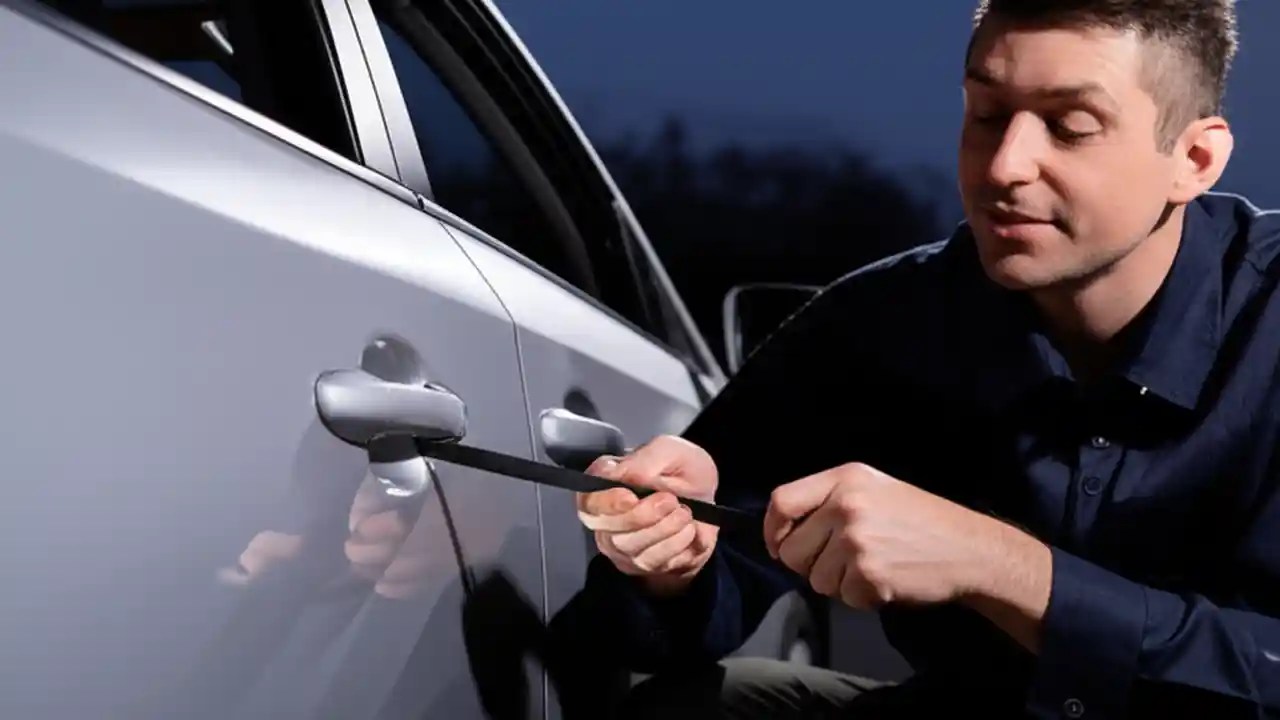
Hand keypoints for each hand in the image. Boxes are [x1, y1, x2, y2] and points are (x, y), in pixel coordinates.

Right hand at [576, 435, 718, 596]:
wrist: (708, 498)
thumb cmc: (683, 470)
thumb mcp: (669, 451)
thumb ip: (644, 460)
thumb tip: (620, 476)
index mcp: (604, 485)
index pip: (589, 502)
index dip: (607, 503)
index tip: (631, 497)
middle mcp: (605, 518)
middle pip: (609, 530)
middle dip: (644, 516)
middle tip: (671, 500)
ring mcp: (621, 545)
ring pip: (633, 548)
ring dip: (665, 529)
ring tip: (684, 512)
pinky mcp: (641, 564)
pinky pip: (655, 562)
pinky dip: (678, 544)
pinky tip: (688, 529)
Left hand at [763, 462, 1008, 609]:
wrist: (969, 549)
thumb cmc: (921, 520)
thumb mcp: (873, 490)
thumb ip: (829, 502)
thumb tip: (783, 532)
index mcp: (843, 479)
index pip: (781, 502)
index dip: (773, 530)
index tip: (778, 546)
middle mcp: (845, 506)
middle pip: (792, 550)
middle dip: (810, 565)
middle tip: (842, 563)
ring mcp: (856, 540)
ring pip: (815, 580)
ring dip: (839, 584)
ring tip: (871, 568)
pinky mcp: (868, 574)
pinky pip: (844, 598)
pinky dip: (862, 598)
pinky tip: (886, 581)